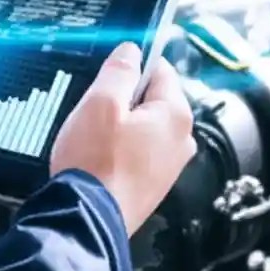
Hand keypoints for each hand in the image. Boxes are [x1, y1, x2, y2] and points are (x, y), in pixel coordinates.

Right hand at [50, 42, 195, 233]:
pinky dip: (120, 151)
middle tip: (96, 112)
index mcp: (176, 115)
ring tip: (94, 139)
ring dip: (120, 127)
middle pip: (152, 100)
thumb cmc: (95, 163)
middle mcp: (182, 140)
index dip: (131, 68)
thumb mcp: (101, 103)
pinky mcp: (153, 185)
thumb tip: (132, 50)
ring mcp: (170, 166)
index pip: (160, 70)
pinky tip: (99, 159)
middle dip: (123, 100)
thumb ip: (120, 71)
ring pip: (144, 128)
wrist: (87, 220)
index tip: (109, 76)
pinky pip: (138, 153)